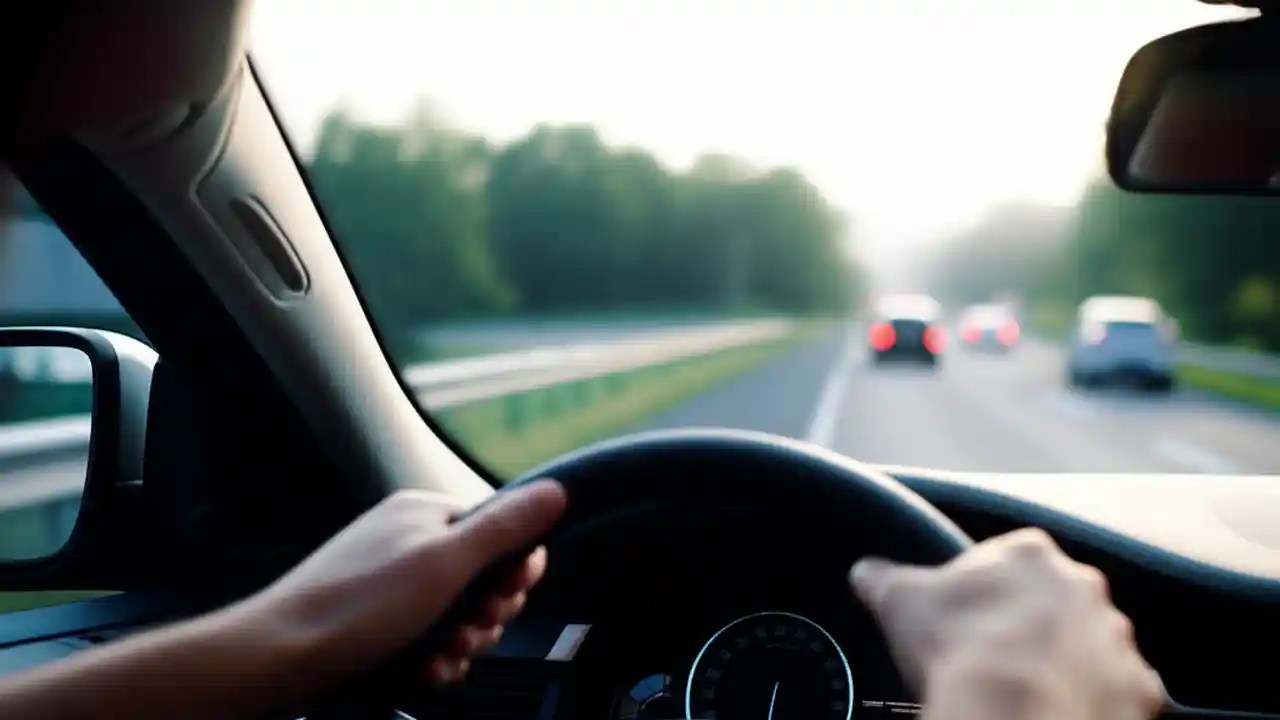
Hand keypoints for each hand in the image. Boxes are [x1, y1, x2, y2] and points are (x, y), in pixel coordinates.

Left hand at [238, 479, 566, 687]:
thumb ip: (505, 528)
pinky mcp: (374, 618)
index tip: (505, 599)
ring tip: (440, 657)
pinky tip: (423, 670)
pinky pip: (425, 635)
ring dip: (459, 642)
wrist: (279, 656)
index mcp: (425, 514)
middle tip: (467, 633)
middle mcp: (407, 540)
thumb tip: (558, 490)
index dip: (512, 573)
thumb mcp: (445, 563)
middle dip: (485, 615)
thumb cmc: (357, 607)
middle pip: (481, 579)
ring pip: (455, 614)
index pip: (499, 534)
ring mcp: (389, 580)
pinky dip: (431, 656)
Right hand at [850, 528, 1163, 719]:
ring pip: (1088, 646)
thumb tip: (865, 572)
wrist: (1014, 712)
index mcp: (1029, 554)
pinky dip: (1092, 701)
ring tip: (1024, 692)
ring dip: (1063, 663)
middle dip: (1028, 625)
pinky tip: (1056, 712)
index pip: (1006, 559)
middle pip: (1052, 601)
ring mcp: (1116, 638)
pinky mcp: (1137, 687)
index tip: (963, 617)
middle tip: (992, 657)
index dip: (981, 590)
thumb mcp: (900, 599)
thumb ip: (883, 577)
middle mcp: (1083, 587)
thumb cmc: (958, 646)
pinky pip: (1116, 691)